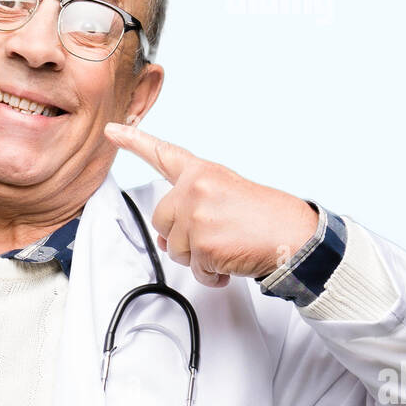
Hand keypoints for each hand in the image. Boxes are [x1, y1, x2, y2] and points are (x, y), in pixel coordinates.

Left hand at [103, 123, 317, 288]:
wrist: (294, 235)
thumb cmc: (266, 218)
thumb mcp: (225, 198)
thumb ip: (190, 209)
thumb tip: (164, 239)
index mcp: (203, 172)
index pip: (163, 154)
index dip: (134, 141)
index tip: (111, 130)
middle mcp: (195, 188)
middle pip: (160, 220)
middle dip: (181, 237)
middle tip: (213, 236)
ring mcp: (196, 216)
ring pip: (174, 249)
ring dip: (198, 258)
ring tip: (226, 247)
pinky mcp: (202, 244)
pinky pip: (193, 270)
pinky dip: (211, 274)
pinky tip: (230, 262)